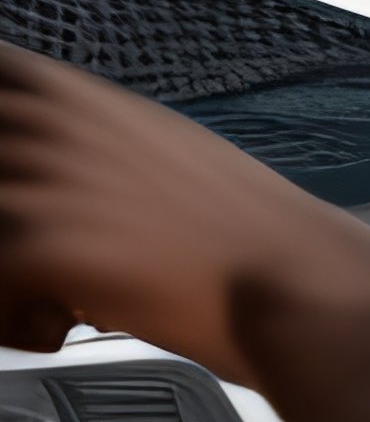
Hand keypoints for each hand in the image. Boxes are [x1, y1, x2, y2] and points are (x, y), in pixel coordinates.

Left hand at [0, 42, 369, 388]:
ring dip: (3, 278)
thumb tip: (41, 162)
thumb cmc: (236, 233)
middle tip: (36, 254)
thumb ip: (87, 144)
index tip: (17, 166)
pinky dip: (16, 321)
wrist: (289, 282)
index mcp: (83, 98)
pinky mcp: (45, 241)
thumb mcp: (159, 153)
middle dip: (6, 214)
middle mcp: (60, 124)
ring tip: (54, 297)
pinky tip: (67, 323)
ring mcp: (50, 176)